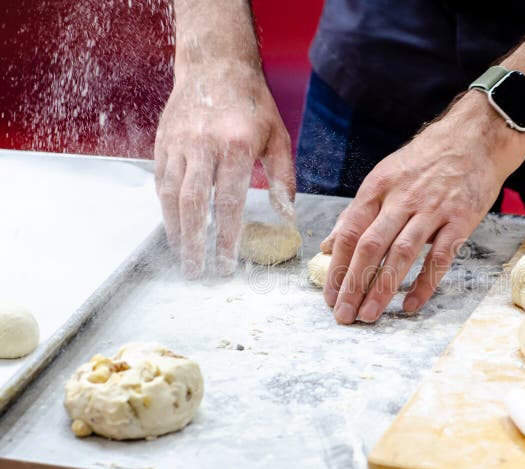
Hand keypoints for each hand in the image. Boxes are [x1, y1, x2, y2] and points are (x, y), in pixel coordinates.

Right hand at [154, 61, 294, 277]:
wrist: (215, 66)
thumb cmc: (252, 105)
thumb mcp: (277, 137)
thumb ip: (282, 178)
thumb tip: (287, 216)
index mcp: (235, 146)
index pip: (229, 201)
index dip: (226, 236)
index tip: (227, 262)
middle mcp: (203, 145)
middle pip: (195, 204)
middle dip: (195, 243)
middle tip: (198, 271)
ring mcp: (179, 144)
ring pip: (172, 195)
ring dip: (176, 231)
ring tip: (183, 257)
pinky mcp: (163, 142)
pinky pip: (161, 182)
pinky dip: (165, 209)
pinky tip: (174, 229)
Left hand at [321, 91, 524, 323]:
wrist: (475, 138)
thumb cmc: (426, 160)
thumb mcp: (385, 176)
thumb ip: (357, 212)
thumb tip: (327, 245)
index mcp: (378, 187)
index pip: (350, 231)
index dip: (337, 266)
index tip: (330, 295)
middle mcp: (402, 198)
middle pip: (370, 246)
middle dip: (353, 284)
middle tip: (343, 315)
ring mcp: (432, 209)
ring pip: (401, 254)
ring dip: (382, 288)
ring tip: (369, 314)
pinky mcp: (460, 220)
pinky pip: (439, 258)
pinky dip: (424, 284)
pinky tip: (409, 305)